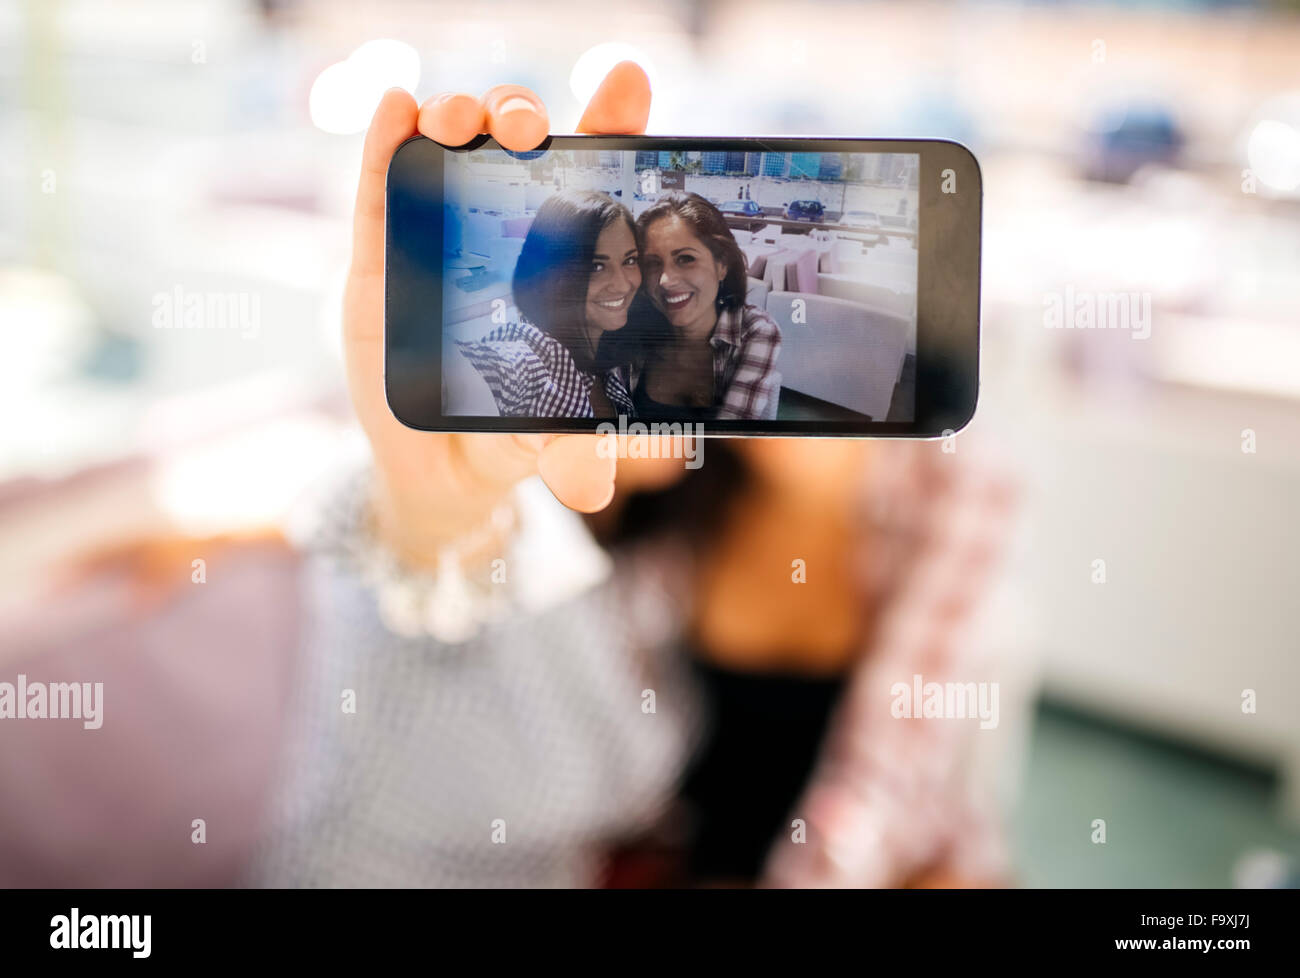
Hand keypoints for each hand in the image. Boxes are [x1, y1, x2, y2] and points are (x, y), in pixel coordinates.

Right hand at [342, 63, 650, 567]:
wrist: (436, 462)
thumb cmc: (509, 430)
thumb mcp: (547, 440)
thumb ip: (570, 451)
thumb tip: (591, 489)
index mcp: (561, 255)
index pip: (592, 174)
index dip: (611, 120)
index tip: (627, 80)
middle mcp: (502, 231)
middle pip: (516, 144)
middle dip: (521, 114)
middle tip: (526, 130)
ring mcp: (438, 233)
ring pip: (450, 148)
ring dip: (458, 116)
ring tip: (461, 123)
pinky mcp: (379, 253)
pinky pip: (378, 184)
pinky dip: (384, 140)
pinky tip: (395, 108)